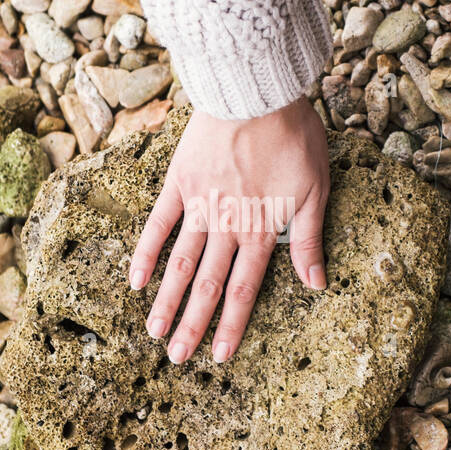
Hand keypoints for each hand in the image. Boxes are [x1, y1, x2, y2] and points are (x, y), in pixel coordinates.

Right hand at [128, 98, 329, 362]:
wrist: (256, 89)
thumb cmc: (294, 135)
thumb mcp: (316, 188)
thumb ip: (309, 239)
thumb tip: (315, 284)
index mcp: (262, 230)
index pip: (245, 289)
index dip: (231, 325)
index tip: (218, 356)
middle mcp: (227, 225)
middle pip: (208, 285)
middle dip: (192, 325)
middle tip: (176, 359)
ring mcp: (199, 205)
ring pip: (181, 262)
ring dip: (167, 300)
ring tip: (153, 332)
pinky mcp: (180, 181)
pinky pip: (159, 223)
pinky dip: (146, 252)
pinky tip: (134, 280)